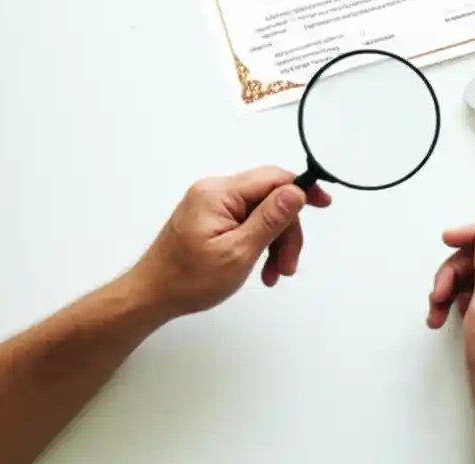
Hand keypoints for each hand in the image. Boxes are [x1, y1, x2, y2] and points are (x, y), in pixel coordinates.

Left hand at [125, 166, 331, 319]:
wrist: (150, 297)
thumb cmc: (188, 279)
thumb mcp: (238, 252)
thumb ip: (269, 219)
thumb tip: (296, 191)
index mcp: (219, 193)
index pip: (273, 178)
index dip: (302, 190)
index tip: (324, 204)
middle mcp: (214, 191)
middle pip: (270, 199)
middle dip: (285, 232)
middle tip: (288, 266)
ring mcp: (211, 204)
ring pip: (261, 213)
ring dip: (274, 243)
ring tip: (273, 275)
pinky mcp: (210, 218)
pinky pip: (246, 222)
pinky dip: (258, 243)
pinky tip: (260, 268)